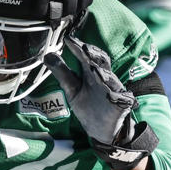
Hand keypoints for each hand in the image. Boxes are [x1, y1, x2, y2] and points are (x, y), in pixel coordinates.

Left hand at [44, 36, 158, 169]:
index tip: (68, 39)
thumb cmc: (89, 107)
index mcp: (91, 73)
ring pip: (111, 79)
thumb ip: (62, 73)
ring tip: (95, 69)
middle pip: (101, 62)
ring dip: (104, 74)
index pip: (85, 56)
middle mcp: (104, 78)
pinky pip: (122, 98)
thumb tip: (47, 55)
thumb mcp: (72, 90)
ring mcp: (114, 90)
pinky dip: (116, 95)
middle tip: (84, 48)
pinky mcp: (123, 103)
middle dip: (94, 55)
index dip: (77, 47)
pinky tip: (111, 93)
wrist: (102, 130)